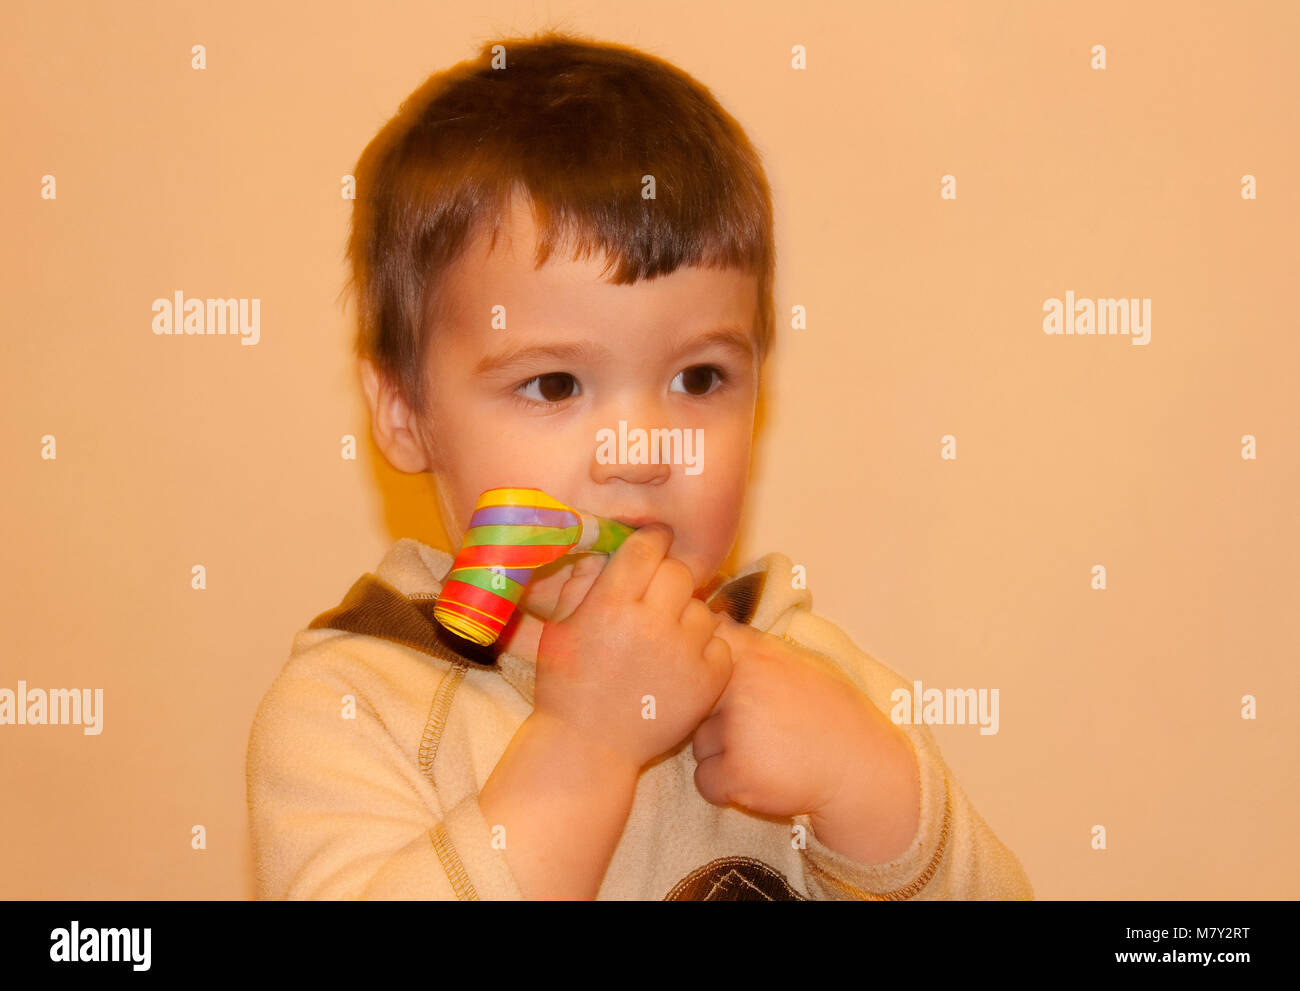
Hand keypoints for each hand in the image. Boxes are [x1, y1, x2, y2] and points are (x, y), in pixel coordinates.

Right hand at [531, 524, 733, 771]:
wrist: (590, 746)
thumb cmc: (567, 684)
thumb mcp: (560, 628)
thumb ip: (582, 583)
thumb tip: (607, 552)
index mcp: (611, 604)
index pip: (646, 547)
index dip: (652, 540)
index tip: (653, 545)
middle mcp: (651, 622)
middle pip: (679, 572)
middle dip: (668, 578)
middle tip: (656, 596)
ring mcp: (684, 652)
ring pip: (701, 608)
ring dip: (686, 615)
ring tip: (666, 636)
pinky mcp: (708, 680)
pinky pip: (720, 643)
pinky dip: (705, 648)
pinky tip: (682, 661)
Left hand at [692, 617, 917, 836]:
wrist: (863, 768)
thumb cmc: (832, 716)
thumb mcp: (801, 663)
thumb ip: (755, 646)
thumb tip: (713, 620)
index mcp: (755, 656)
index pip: (704, 651)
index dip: (706, 670)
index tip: (727, 689)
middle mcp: (742, 687)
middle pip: (698, 706)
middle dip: (717, 721)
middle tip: (760, 730)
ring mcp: (738, 731)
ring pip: (699, 745)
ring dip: (721, 756)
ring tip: (767, 754)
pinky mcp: (738, 773)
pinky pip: (705, 781)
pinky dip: (726, 788)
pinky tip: (761, 779)